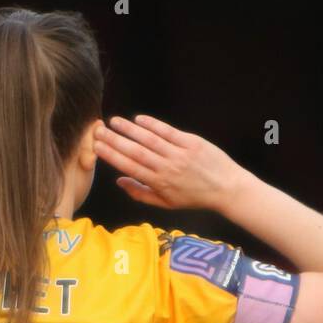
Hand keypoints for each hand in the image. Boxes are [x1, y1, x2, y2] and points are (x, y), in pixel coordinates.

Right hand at [94, 115, 243, 211]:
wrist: (225, 188)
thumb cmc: (194, 197)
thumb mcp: (166, 203)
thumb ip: (140, 193)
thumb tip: (119, 181)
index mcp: (159, 183)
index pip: (129, 167)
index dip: (112, 156)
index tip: (97, 147)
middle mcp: (167, 168)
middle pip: (135, 152)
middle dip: (115, 140)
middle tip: (98, 131)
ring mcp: (179, 154)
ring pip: (149, 140)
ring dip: (130, 130)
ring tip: (114, 122)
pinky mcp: (191, 143)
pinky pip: (168, 132)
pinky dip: (152, 125)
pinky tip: (139, 119)